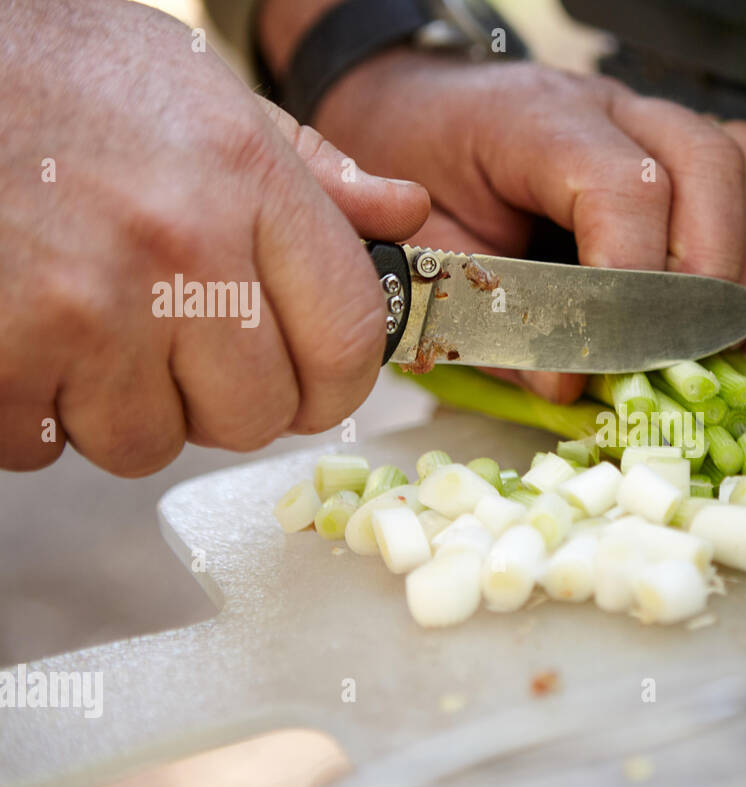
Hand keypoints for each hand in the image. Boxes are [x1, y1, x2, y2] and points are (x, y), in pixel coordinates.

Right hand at [0, 0, 429, 475]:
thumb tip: (403, 214)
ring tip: (96, 334)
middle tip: (183, 350)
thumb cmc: (65, 76)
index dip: (337, 381)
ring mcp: (88, 309)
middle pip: (256, 414)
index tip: (316, 383)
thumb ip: (311, 170)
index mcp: (246, 180)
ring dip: (127, 410)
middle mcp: (180, 249)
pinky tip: (31, 343)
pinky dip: (38, 415)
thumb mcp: (207, 93)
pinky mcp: (3, 356)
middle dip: (226, 400)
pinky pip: (48, 448)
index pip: (350, 338)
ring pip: (150, 443)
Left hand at [309, 51, 745, 400]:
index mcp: (533, 122)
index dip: (634, 280)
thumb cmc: (419, 179)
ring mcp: (657, 122)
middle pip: (708, 167)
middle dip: (709, 280)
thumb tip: (567, 388)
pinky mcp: (686, 150)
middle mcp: (611, 109)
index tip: (618, 357)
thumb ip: (485, 318)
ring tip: (742, 353)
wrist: (415, 115)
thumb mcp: (425, 252)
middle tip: (687, 361)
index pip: (621, 186)